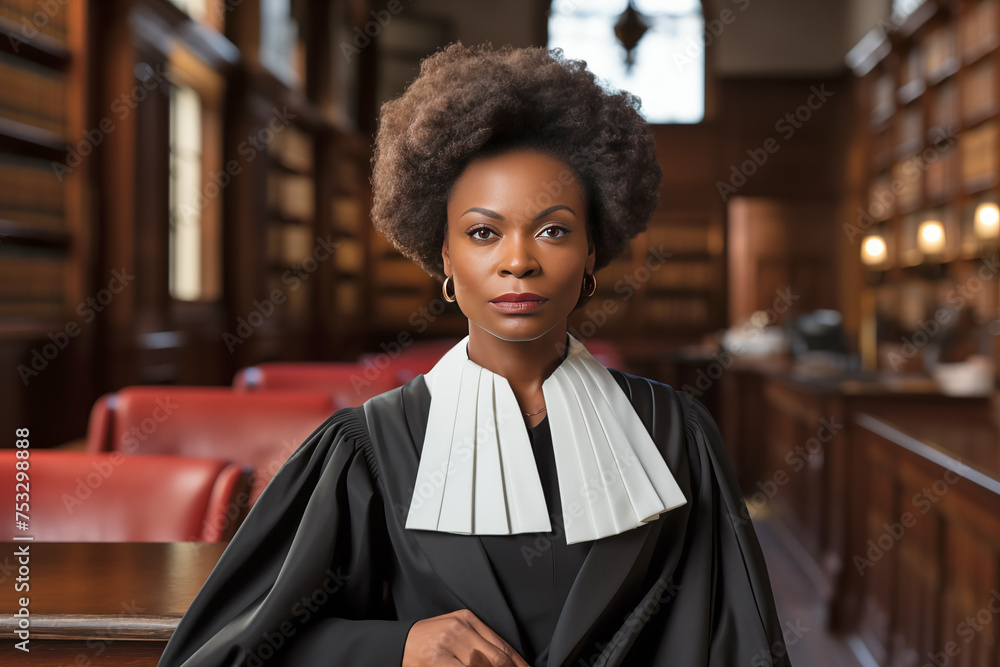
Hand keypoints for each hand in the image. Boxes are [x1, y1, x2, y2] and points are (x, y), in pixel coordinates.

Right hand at [402, 609, 530, 666]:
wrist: (399, 644)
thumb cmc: (429, 640)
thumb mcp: (455, 632)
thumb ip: (478, 641)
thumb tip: (505, 661)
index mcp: (467, 618)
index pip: (501, 644)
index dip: (517, 663)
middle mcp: (460, 627)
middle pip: (495, 656)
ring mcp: (448, 642)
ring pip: (481, 664)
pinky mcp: (438, 658)